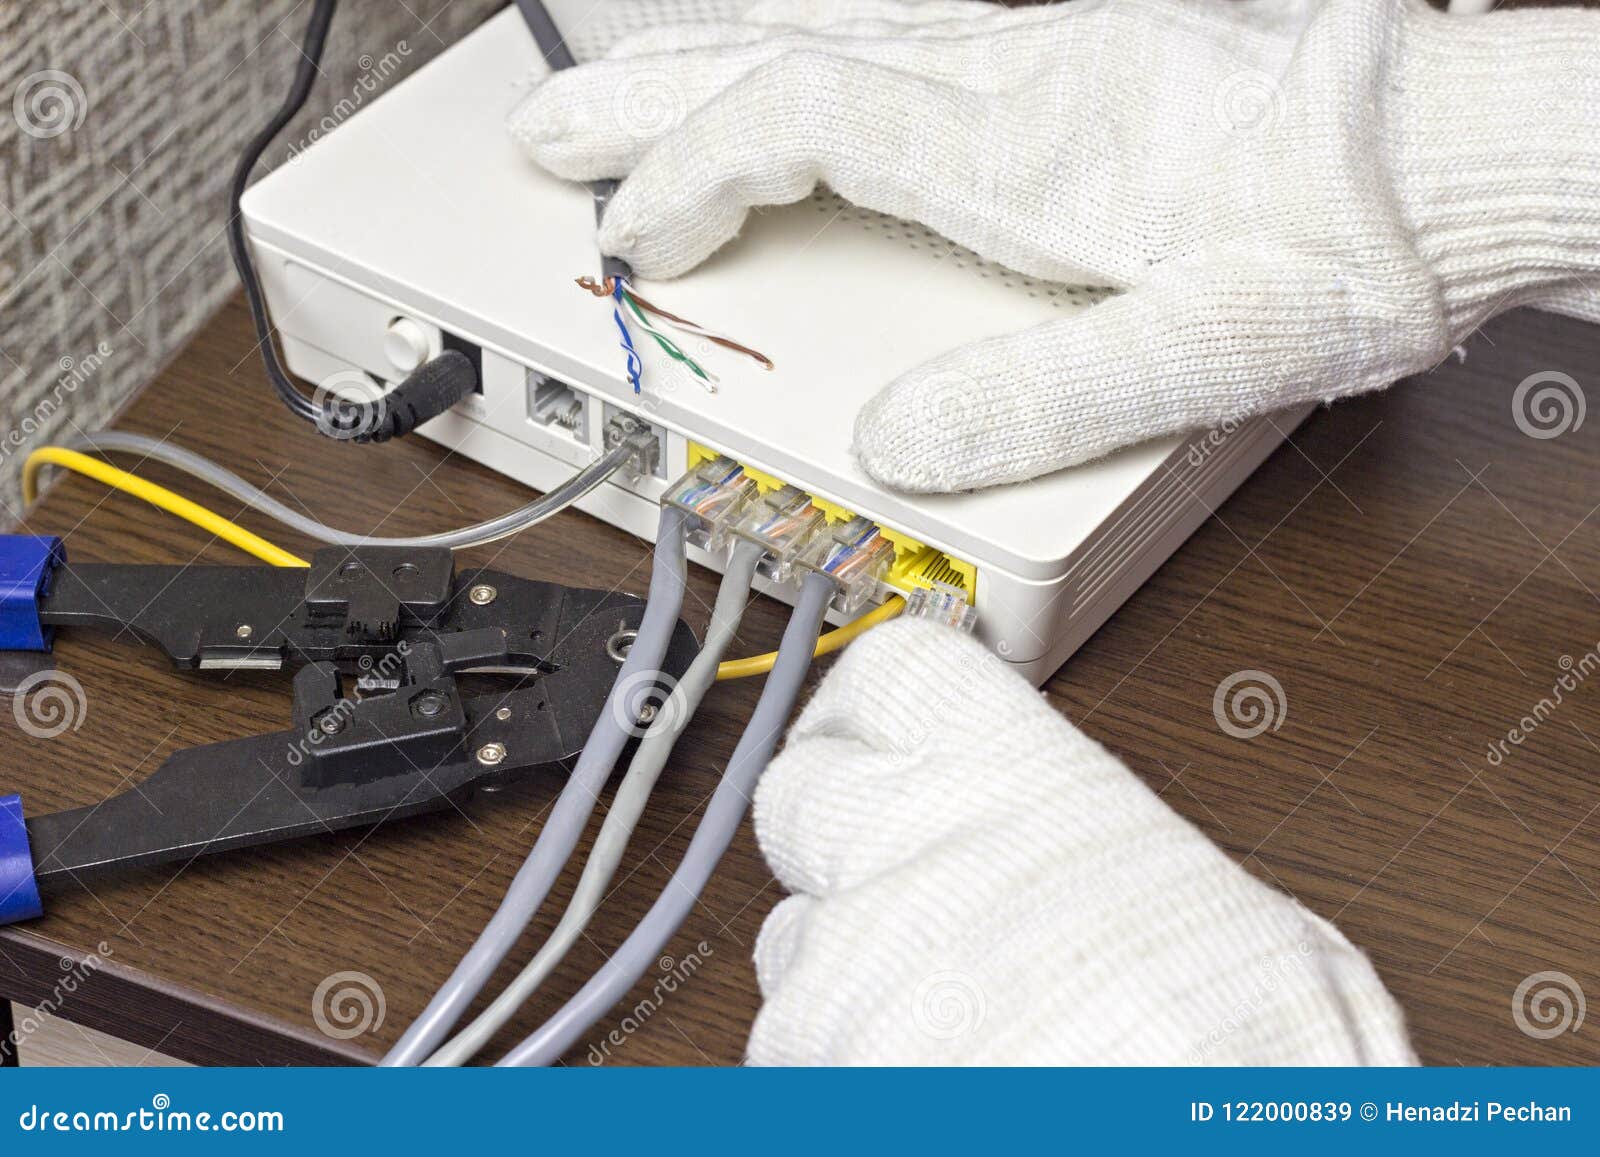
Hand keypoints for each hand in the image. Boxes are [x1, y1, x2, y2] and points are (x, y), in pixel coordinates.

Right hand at [513, 0, 1598, 491]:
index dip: (688, 171)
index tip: (623, 236)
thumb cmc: (1349, 248)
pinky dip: (805, 66)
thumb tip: (901, 440)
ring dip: (708, 69)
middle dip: (649, 102)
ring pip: (832, 40)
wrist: (1450, 166)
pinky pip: (896, 50)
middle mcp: (1015, 80)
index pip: (802, 123)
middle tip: (549, 139)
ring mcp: (1039, 60)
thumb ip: (1044, 397)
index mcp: (1024, 145)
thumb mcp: (1206, 355)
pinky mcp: (1071, 71)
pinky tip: (791, 84)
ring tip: (622, 92)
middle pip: (785, 59)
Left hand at [742, 618, 1414, 1063]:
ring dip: (844, 974)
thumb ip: (1138, 868)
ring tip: (942, 1021)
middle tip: (886, 881)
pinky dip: (844, 1065)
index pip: (898, 676)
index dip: (873, 710)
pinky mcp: (813, 1051)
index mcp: (1026, 781)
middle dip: (830, 839)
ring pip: (791, 939)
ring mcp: (849, 953)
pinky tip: (931, 1079)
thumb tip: (1125, 875)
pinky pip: (796, 1046)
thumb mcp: (1252, 920)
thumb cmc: (1246, 1063)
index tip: (870, 732)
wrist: (1196, 1145)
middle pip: (801, 794)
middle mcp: (915, 846)